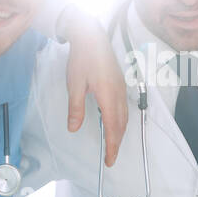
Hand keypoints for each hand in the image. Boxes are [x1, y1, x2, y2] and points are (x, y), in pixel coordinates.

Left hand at [59, 7, 127, 166]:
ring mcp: (121, 88)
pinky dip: (121, 121)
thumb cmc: (82, 58)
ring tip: (113, 144)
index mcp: (108, 96)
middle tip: (111, 158)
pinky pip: (123, 107)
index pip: (113, 128)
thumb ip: (76, 108)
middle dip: (117, 143)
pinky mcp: (119, 84)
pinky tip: (115, 123)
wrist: (91, 36)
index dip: (112, 146)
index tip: (110, 160)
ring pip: (124, 117)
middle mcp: (118, 94)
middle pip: (122, 125)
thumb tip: (73, 128)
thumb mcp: (74, 85)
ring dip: (120, 133)